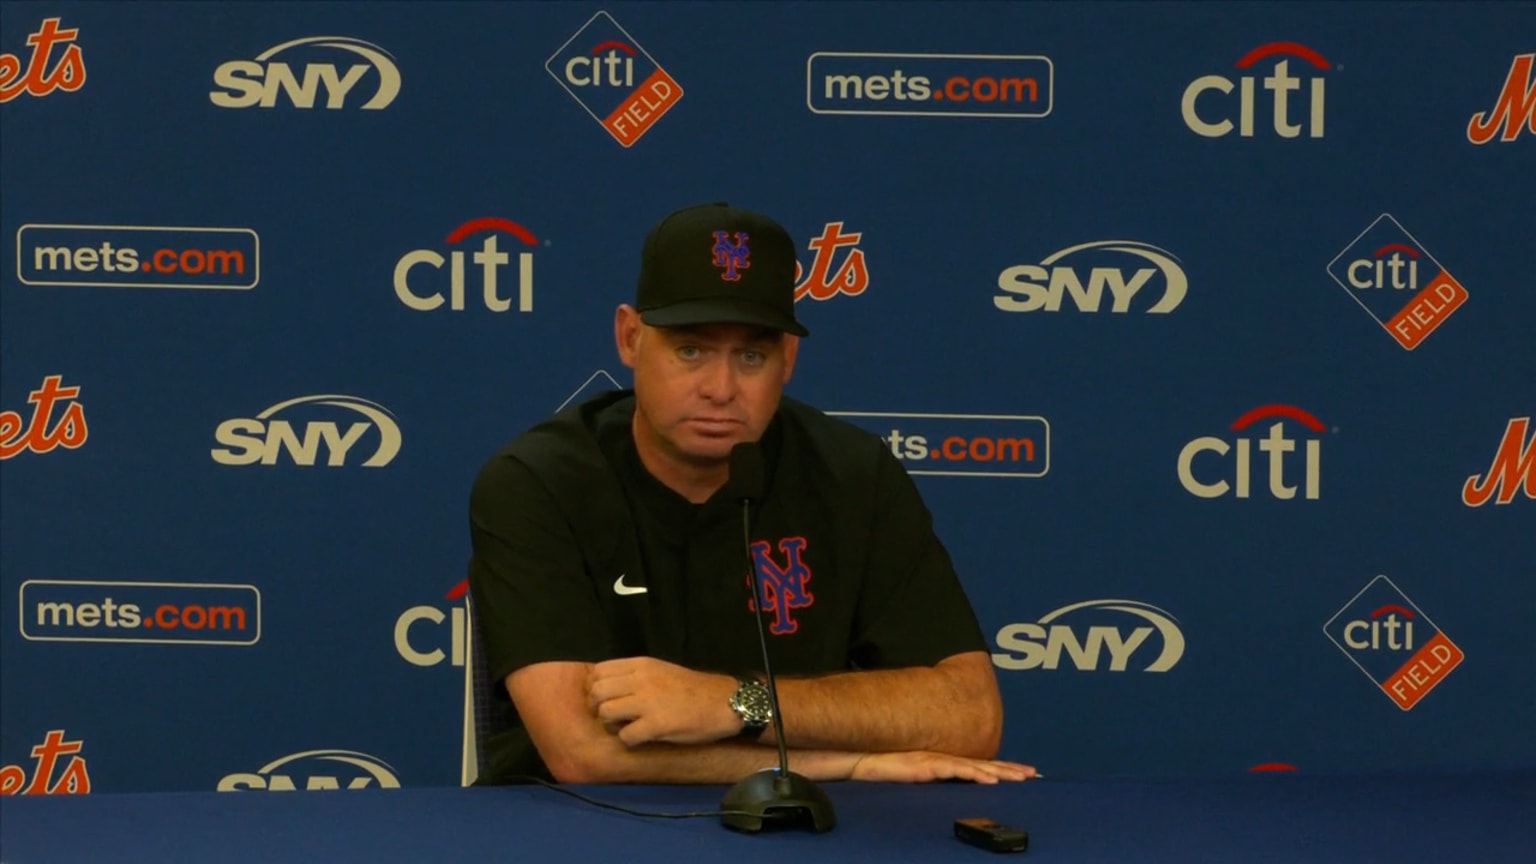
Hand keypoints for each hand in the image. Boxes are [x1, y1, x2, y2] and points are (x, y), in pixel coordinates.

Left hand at [586, 657, 738, 746]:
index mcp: (641, 664)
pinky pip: (625, 736)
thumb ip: (635, 676)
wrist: (723, 702)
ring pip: (606, 713)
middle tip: (612, 717)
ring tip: (627, 727)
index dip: (595, 687)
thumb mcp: (661, 670)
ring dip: (612, 725)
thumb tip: (609, 688)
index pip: (598, 671)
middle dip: (598, 708)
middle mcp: (640, 680)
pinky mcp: (655, 724)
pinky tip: (641, 738)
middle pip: (597, 692)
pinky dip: (629, 740)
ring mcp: (647, 702)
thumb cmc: (693, 689)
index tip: (605, 698)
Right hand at [849, 751, 1036, 783]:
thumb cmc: (885, 766)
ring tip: (1018, 777)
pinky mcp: (927, 766)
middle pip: (983, 763)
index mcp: (943, 761)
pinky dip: (974, 774)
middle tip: (1031, 773)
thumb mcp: (914, 773)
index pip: (977, 764)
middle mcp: (944, 758)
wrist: (862, 757)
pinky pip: (955, 770)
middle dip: (1008, 769)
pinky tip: (989, 778)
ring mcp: (936, 760)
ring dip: (999, 771)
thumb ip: (932, 775)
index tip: (1020, 771)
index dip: (1000, 767)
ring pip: (975, 766)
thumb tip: (948, 783)